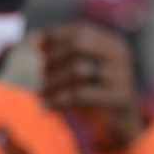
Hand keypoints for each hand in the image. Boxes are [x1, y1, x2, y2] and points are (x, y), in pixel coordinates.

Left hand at [38, 23, 144, 149]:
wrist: (122, 122)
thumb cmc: (94, 91)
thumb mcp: (81, 71)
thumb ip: (61, 56)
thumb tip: (32, 39)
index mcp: (110, 43)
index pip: (79, 31)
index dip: (54, 35)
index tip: (32, 44)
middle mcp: (119, 54)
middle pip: (79, 45)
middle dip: (53, 57)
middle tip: (39, 73)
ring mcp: (121, 75)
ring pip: (78, 70)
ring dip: (53, 82)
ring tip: (40, 93)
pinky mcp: (119, 97)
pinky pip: (82, 95)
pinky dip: (59, 100)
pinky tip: (46, 107)